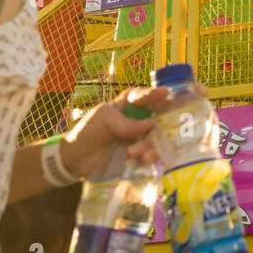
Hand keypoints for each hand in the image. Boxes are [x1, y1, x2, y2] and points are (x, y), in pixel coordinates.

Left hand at [60, 82, 208, 177]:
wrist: (75, 161)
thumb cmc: (87, 132)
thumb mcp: (102, 120)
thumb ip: (124, 122)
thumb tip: (147, 126)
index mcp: (132, 102)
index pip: (153, 93)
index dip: (168, 91)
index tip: (177, 93)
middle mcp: (143, 116)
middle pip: (166, 114)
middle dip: (171, 120)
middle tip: (174, 125)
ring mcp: (144, 136)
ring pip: (161, 136)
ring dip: (153, 144)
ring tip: (136, 153)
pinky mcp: (143, 153)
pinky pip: (156, 153)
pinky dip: (151, 156)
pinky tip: (140, 160)